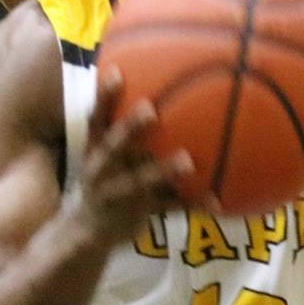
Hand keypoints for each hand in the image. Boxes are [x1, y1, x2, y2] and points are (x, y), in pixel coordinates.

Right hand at [68, 66, 185, 245]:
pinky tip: (217, 200)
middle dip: (131, 128)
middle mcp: (102, 170)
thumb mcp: (100, 154)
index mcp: (94, 150)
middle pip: (115, 146)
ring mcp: (120, 194)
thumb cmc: (103, 178)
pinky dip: (194, 204)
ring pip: (141, 181)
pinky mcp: (140, 214)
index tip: (118, 73)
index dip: (104, 97)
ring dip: (164, 171)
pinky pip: (170, 207)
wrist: (85, 231)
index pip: (96, 119)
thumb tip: (147, 83)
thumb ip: (121, 127)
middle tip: (150, 110)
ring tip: (188, 161)